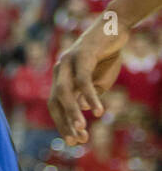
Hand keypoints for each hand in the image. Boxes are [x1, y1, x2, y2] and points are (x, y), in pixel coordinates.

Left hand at [49, 14, 126, 144]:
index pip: (56, 104)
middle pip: (56, 100)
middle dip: (65, 122)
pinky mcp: (82, 55)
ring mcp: (68, 61)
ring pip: (65, 91)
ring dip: (73, 113)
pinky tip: (98, 110)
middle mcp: (60, 69)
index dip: (62, 123)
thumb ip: (88, 94)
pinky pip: (83, 79)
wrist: (113, 29)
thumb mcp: (97, 80)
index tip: (74, 142)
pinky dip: (89, 96)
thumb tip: (82, 110)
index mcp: (61, 76)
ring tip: (82, 130)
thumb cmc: (105, 56)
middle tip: (78, 140)